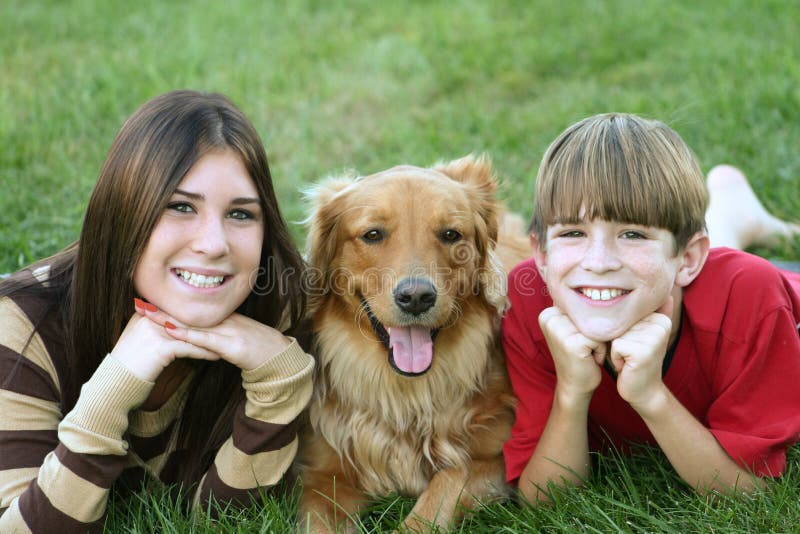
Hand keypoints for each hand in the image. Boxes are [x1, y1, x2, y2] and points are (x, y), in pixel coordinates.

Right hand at [111, 299, 221, 381]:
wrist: (115, 382)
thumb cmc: (129, 364)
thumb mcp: (139, 339)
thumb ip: (153, 327)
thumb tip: (172, 324)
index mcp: (145, 315)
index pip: (175, 312)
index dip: (193, 318)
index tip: (211, 321)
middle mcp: (150, 319)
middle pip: (184, 321)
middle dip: (205, 327)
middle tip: (225, 329)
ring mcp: (155, 332)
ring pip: (190, 334)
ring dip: (209, 340)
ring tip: (225, 343)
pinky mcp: (161, 347)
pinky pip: (189, 348)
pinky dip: (204, 352)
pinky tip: (216, 356)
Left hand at [137, 301, 292, 370]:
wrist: (280, 359)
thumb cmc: (258, 352)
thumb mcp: (235, 342)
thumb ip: (217, 340)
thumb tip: (199, 341)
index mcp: (224, 319)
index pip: (192, 310)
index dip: (170, 306)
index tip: (148, 303)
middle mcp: (223, 321)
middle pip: (188, 313)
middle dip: (162, 309)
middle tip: (137, 303)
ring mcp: (228, 331)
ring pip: (193, 323)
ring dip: (168, 318)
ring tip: (146, 314)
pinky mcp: (231, 345)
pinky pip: (207, 339)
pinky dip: (188, 335)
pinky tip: (172, 332)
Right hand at [539, 306, 606, 399]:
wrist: (574, 386)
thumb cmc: (579, 356)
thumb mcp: (573, 329)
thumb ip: (577, 311)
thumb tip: (595, 290)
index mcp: (547, 313)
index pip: (581, 305)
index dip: (586, 323)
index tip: (577, 339)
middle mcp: (549, 318)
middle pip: (588, 313)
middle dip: (593, 331)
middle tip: (583, 348)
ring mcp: (559, 330)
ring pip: (595, 324)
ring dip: (598, 340)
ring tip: (587, 352)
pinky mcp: (572, 343)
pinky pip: (599, 337)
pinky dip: (601, 350)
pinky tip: (590, 358)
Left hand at [609, 296, 672, 412]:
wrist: (643, 390)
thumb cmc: (636, 360)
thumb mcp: (643, 334)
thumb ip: (652, 313)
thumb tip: (665, 292)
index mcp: (660, 318)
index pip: (625, 313)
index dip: (623, 330)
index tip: (635, 343)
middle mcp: (660, 325)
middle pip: (619, 321)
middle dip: (618, 339)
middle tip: (631, 353)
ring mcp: (653, 337)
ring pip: (615, 333)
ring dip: (616, 349)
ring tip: (629, 358)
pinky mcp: (642, 351)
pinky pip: (614, 346)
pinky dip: (615, 357)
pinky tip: (627, 365)